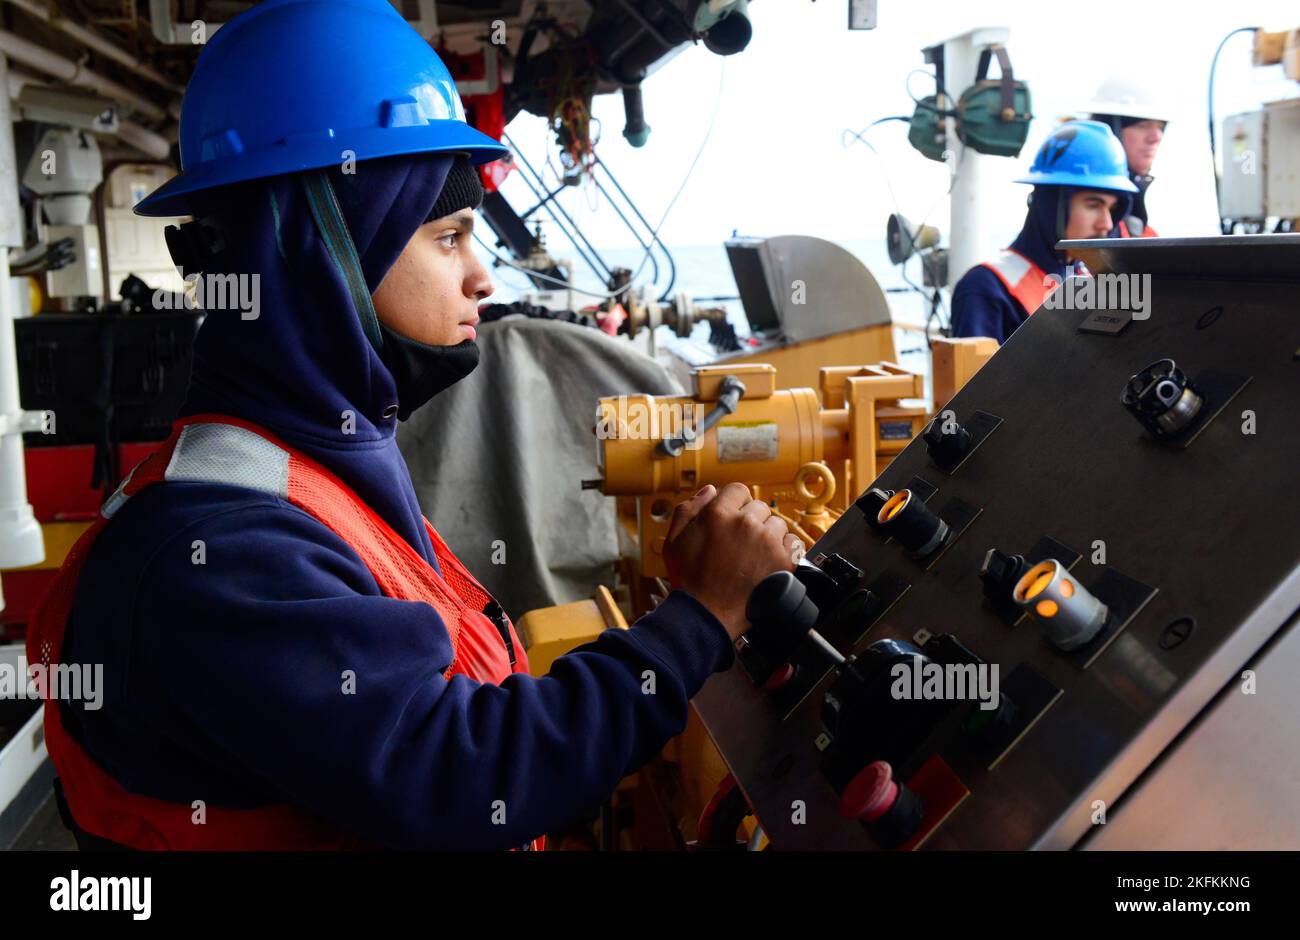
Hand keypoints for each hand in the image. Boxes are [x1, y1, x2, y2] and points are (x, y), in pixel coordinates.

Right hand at [662, 482, 803, 641]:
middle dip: (750, 520)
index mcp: (718, 514)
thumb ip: (689, 509)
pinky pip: (793, 542)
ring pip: (776, 523)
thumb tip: (709, 491)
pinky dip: (785, 549)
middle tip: (740, 542)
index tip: (733, 518)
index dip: (735, 504)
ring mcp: (766, 541)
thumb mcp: (674, 540)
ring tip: (753, 554)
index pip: (738, 490)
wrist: (707, 614)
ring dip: (768, 534)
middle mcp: (745, 523)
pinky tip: (769, 560)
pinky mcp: (782, 560)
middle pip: (758, 506)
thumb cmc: (689, 582)